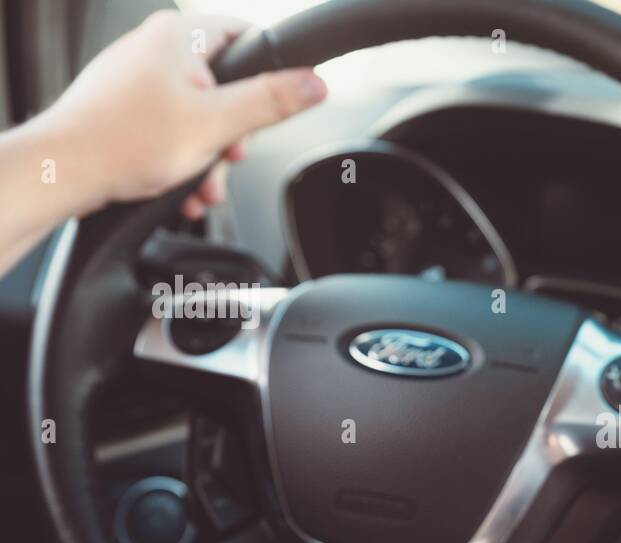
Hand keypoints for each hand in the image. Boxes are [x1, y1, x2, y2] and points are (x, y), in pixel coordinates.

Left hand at [35, 10, 326, 219]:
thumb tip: (315, 84)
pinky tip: (181, 186)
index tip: (274, 109)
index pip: (249, 38)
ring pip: (201, 116)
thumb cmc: (122, 142)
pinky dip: (184, 159)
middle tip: (226, 158)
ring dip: (210, 158)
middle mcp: (158, 48)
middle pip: (227, 88)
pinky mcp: (128, 105)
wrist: (63, 171)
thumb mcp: (217, 125)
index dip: (270, 77)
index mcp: (181, 36)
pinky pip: (174, 129)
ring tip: (200, 184)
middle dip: (233, 137)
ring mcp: (141, 76)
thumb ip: (272, 102)